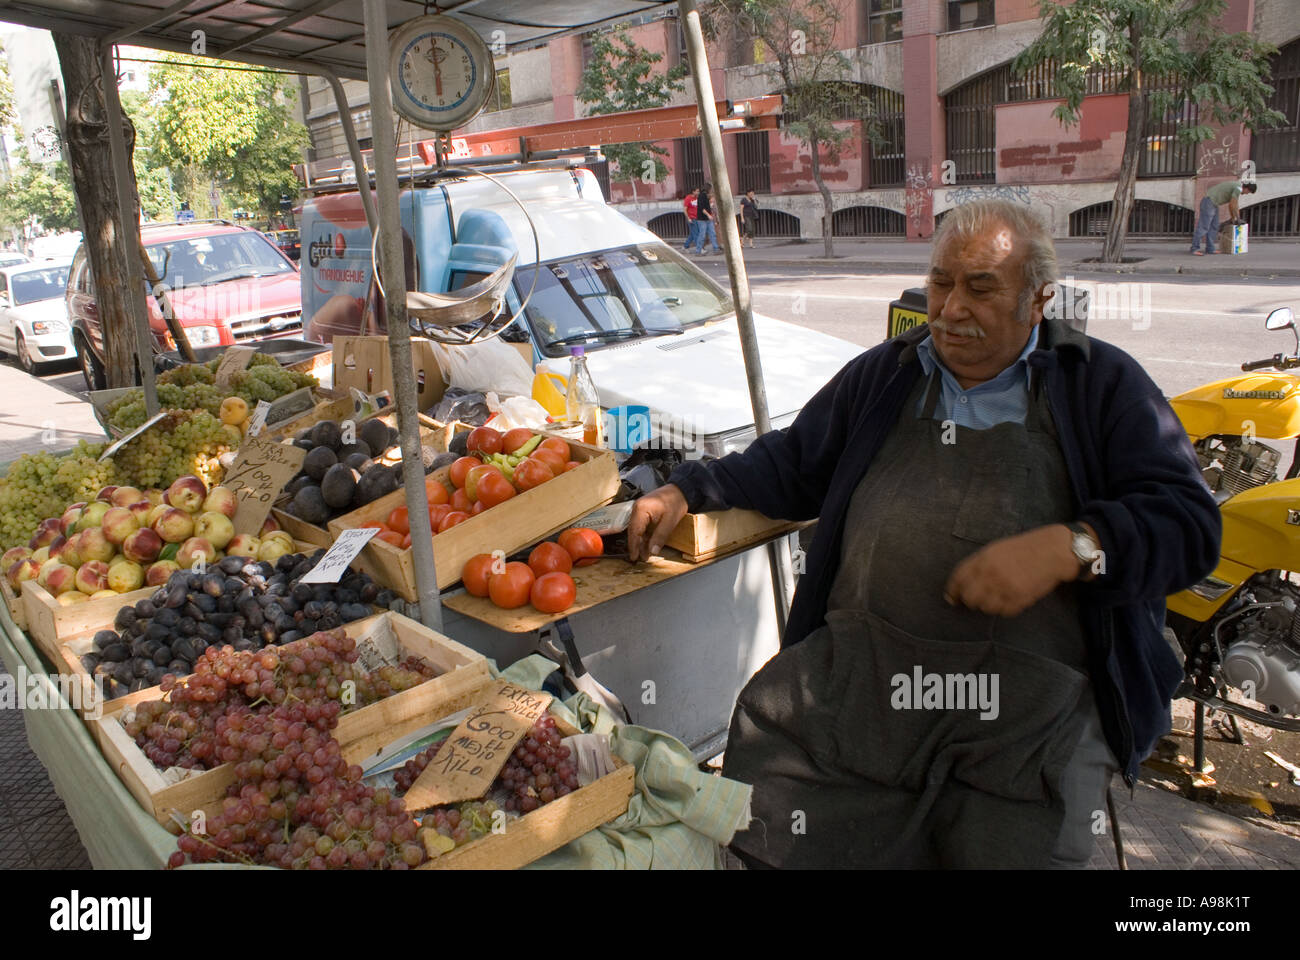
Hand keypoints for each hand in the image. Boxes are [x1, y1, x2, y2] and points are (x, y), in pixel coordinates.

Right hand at [626, 484, 688, 561]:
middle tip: (640, 558)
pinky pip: (640, 525)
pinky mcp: (643, 511)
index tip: (634, 557)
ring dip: (640, 541)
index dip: (634, 546)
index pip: (634, 531)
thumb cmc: (675, 502)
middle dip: (637, 545)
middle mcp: (636, 508)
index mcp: (641, 509)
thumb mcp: (669, 522)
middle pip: (633, 531)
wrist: (680, 490)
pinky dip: (644, 535)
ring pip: (636, 529)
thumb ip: (660, 537)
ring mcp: (639, 509)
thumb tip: (652, 551)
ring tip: (645, 554)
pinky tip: (647, 544)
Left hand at [943, 525, 1078, 616]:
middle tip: (974, 600)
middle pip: (969, 597)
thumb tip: (961, 583)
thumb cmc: (1023, 548)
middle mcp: (992, 574)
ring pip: (986, 607)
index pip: (958, 578)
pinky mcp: (1020, 598)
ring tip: (996, 598)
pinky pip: (1004, 612)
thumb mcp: (996, 549)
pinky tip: (1009, 599)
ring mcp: (1006, 587)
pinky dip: (1004, 609)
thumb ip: (978, 564)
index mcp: (984, 559)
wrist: (1052, 552)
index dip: (952, 590)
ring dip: (987, 605)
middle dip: (969, 600)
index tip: (951, 597)